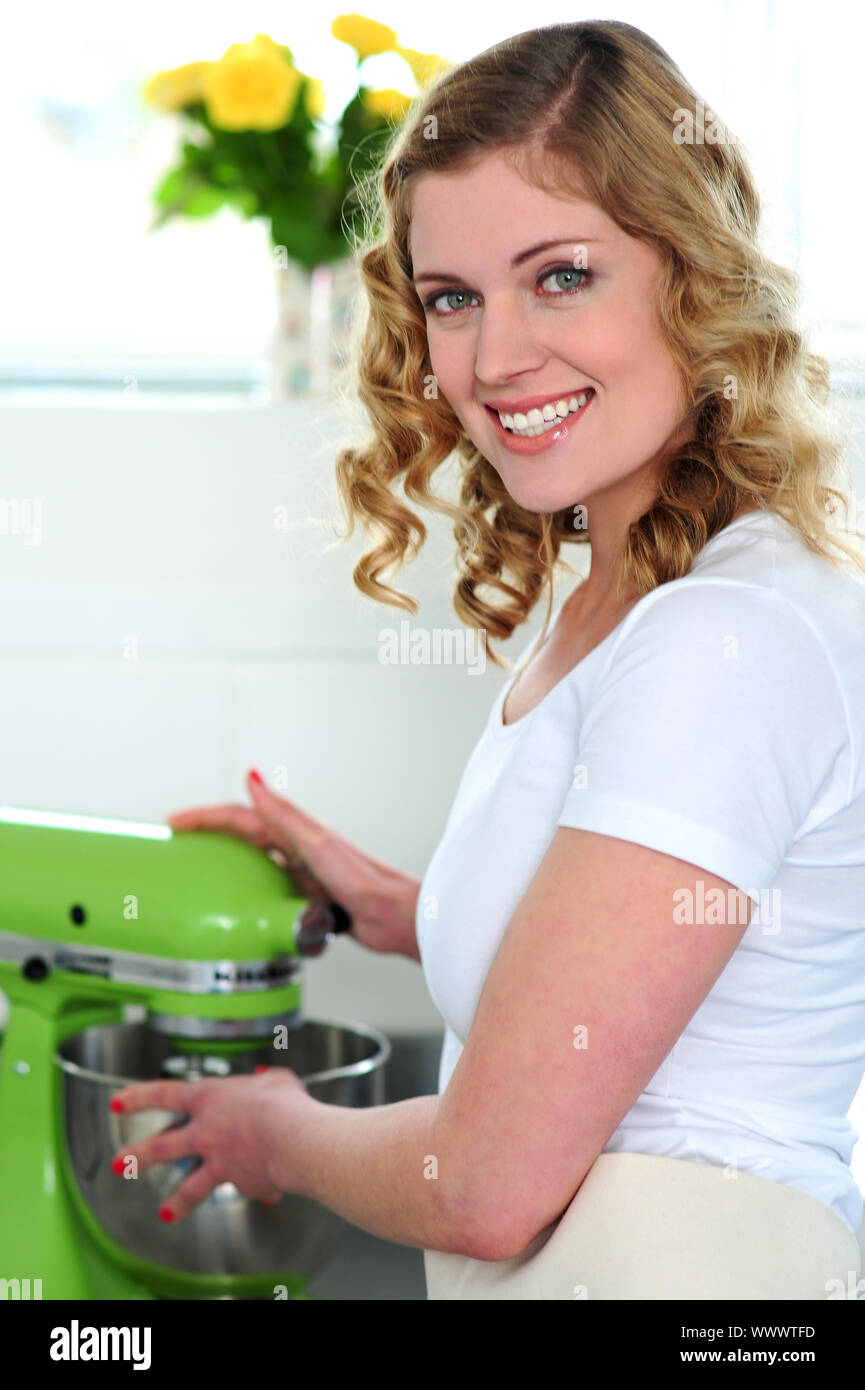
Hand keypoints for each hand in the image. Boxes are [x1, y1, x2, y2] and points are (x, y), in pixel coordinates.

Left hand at [108, 1066, 310, 1221]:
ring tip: (164, 1214)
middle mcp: (205, 1133)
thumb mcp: (273, 1078)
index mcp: (207, 1098)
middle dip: (136, 1156)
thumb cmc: (281, 1102)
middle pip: (161, 1147)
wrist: (290, 1138)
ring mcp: (219, 1162)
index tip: (117, 1105)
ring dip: (176, 1201)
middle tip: (118, 1164)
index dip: (138, 1098)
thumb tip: (264, 1077)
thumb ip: (264, 1079)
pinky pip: (249, 1188)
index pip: (163, 1094)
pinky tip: (269, 1195)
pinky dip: (259, 1190)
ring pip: (189, 1186)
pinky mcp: (239, 1184)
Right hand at [167, 769, 419, 956]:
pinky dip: (251, 900)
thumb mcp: (314, 841)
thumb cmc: (362, 878)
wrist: (392, 915)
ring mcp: (303, 876)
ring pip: (255, 867)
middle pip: (243, 838)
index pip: (239, 817)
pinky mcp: (309, 902)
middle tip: (178, 845)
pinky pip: (270, 896)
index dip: (204, 818)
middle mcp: (297, 851)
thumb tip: (252, 775)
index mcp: (294, 833)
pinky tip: (243, 915)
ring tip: (199, 877)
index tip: (174, 822)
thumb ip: (282, 813)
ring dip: (228, 867)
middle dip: (209, 838)